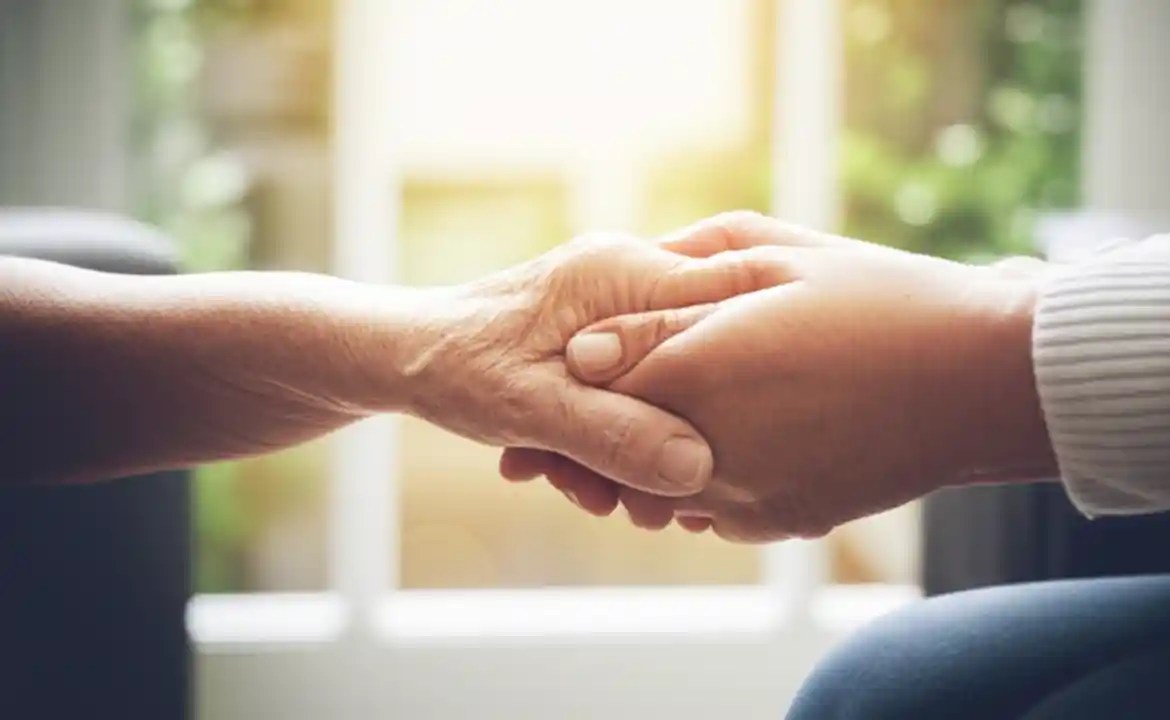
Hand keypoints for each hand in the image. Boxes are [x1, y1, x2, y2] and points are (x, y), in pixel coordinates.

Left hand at [393, 231, 790, 499]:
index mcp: (625, 272)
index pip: (730, 303)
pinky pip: (637, 389)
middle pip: (703, 356)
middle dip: (678, 436)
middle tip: (647, 507)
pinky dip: (612, 439)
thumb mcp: (530, 409)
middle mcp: (631, 277)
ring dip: (636, 449)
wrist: (397, 358)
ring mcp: (619, 307)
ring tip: (593, 497)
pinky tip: (575, 478)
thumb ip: (613, 436)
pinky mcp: (605, 337)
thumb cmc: (451, 367)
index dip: (744, 375)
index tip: (733, 447)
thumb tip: (696, 469)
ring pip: (671, 383)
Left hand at [501, 213, 1055, 539]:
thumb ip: (664, 298)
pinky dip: (713, 475)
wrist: (980, 379)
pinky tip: (759, 432)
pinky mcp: (781, 523)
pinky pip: (714, 507)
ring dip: (661, 450)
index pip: (590, 380)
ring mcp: (744, 497)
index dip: (584, 366)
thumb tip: (586, 345)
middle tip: (642, 383)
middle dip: (614, 416)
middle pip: (615, 444)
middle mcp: (704, 450)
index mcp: (693, 372)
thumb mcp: (771, 261)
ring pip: (660, 484)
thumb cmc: (880, 299)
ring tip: (715, 402)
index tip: (587, 354)